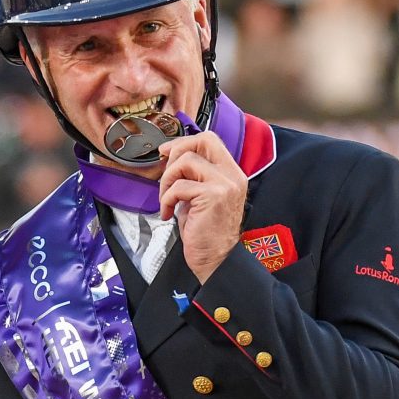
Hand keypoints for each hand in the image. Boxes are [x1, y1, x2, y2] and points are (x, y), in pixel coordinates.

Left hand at [157, 131, 247, 283]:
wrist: (215, 258)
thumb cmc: (204, 230)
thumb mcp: (199, 196)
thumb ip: (192, 176)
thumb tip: (170, 157)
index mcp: (231, 172)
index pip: (209, 140)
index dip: (184, 142)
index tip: (166, 153)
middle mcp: (232, 175)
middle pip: (203, 140)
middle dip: (176, 152)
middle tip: (166, 175)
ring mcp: (225, 184)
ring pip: (186, 162)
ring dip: (167, 180)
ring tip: (166, 200)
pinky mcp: (213, 196)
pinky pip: (179, 186)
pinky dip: (166, 199)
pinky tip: (168, 213)